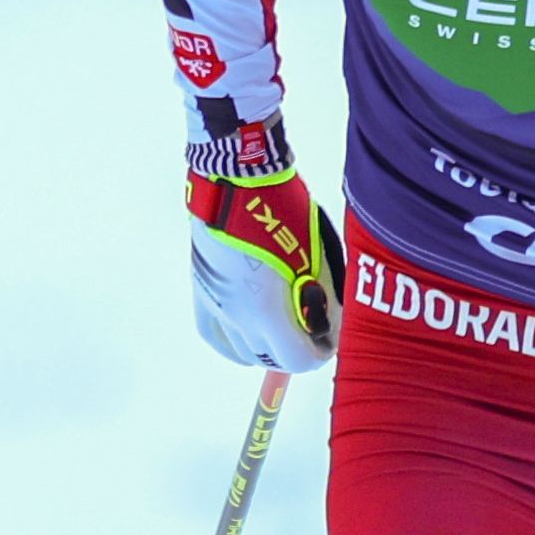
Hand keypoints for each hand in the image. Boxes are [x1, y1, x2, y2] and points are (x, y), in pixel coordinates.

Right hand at [188, 159, 340, 373]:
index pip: (296, 359)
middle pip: (270, 358)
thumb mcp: (316, 255)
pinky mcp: (202, 288)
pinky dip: (235, 344)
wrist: (234, 174)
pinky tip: (249, 337)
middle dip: (297, 350)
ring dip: (268, 349)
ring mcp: (214, 302)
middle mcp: (235, 313)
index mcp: (264, 309)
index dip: (320, 354)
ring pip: (243, 351)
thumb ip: (325, 297)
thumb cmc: (280, 208)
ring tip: (286, 332)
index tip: (330, 338)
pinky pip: (214, 334)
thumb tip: (332, 324)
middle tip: (314, 331)